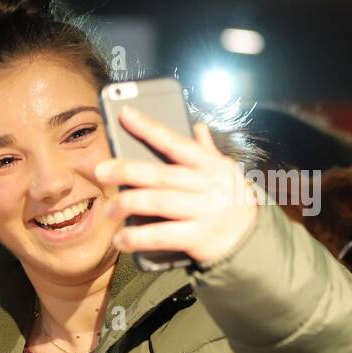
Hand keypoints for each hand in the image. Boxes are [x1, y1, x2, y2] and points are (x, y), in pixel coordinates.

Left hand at [95, 106, 259, 267]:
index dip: (149, 127)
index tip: (123, 113)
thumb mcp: (225, 173)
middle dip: (126, 171)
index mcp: (211, 165)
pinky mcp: (200, 237)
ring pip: (158, 203)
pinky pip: (161, 235)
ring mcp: (205, 211)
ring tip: (108, 210)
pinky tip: (121, 239)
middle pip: (160, 174)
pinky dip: (137, 237)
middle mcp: (209, 185)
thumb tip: (197, 126)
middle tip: (101, 171)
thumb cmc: (229, 201)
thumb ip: (207, 152)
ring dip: (127, 205)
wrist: (251, 239)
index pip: (176, 142)